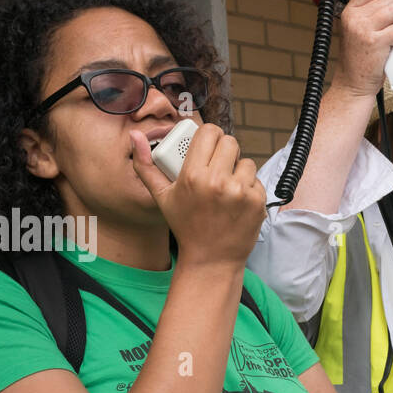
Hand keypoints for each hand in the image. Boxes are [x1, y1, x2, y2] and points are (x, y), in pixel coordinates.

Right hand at [131, 123, 264, 267]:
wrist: (211, 259)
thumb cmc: (185, 226)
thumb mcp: (162, 197)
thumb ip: (145, 165)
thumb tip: (135, 136)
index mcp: (193, 176)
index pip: (209, 132)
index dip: (209, 136)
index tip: (208, 146)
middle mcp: (218, 181)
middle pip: (230, 142)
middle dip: (224, 151)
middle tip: (218, 165)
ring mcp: (240, 192)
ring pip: (246, 161)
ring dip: (238, 170)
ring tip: (227, 186)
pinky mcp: (257, 202)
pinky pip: (256, 180)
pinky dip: (249, 188)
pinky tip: (237, 201)